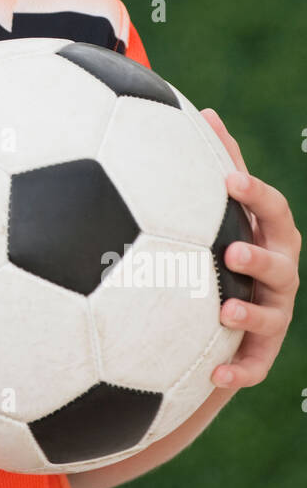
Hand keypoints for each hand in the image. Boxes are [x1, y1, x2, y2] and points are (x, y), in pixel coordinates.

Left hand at [200, 108, 300, 390]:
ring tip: (224, 309)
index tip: (228, 179)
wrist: (226, 313)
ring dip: (249, 311)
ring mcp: (275, 313)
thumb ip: (221, 165)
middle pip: (281, 262)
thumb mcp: (225, 210)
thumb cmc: (226, 245)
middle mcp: (280, 272)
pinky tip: (215, 376)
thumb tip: (206, 112)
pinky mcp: (261, 351)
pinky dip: (238, 372)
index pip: (273, 209)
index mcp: (272, 234)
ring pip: (271, 314)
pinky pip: (255, 365)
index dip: (255, 193)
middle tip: (232, 248)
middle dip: (260, 255)